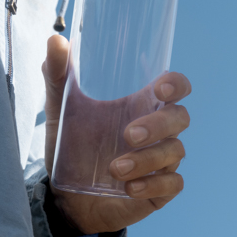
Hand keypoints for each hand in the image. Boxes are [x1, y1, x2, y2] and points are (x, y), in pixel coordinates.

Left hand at [42, 34, 190, 235]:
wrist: (65, 197)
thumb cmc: (71, 148)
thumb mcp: (60, 111)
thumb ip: (58, 76)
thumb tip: (56, 40)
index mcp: (141, 106)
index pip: (175, 88)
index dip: (177, 84)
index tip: (160, 89)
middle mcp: (157, 132)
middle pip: (180, 118)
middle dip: (158, 125)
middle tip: (127, 135)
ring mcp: (162, 161)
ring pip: (174, 152)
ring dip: (147, 160)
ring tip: (114, 169)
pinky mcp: (160, 190)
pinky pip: (172, 184)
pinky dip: (153, 185)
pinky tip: (129, 188)